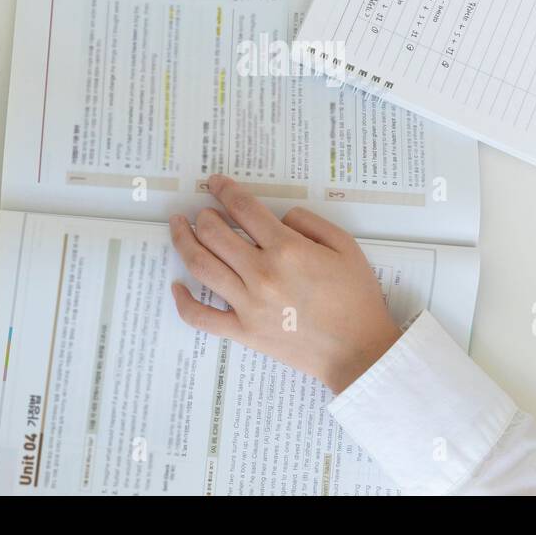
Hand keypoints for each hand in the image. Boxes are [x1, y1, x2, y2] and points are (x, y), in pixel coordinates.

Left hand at [169, 174, 401, 393]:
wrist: (358, 350)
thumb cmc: (356, 298)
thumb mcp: (345, 246)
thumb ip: (310, 222)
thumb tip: (278, 217)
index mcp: (287, 249)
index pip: (244, 208)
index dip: (224, 190)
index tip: (215, 184)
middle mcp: (262, 274)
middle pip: (214, 233)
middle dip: (204, 215)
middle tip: (203, 211)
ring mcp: (248, 305)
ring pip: (201, 266)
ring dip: (184, 241)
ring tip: (179, 228)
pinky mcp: (243, 332)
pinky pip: (201, 317)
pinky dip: (184, 301)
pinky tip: (177, 286)